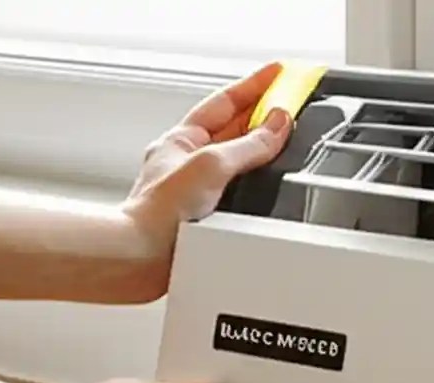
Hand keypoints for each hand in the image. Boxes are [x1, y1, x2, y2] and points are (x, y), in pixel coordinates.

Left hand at [121, 62, 293, 259]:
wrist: (140, 257)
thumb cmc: (158, 211)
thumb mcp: (212, 165)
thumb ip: (248, 145)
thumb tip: (278, 124)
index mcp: (181, 140)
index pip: (224, 102)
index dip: (254, 86)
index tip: (279, 74)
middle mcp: (186, 163)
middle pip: (232, 130)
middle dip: (261, 115)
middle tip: (292, 104)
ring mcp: (194, 191)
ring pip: (235, 162)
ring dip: (259, 151)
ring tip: (285, 140)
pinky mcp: (203, 219)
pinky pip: (236, 192)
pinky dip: (254, 185)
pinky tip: (266, 189)